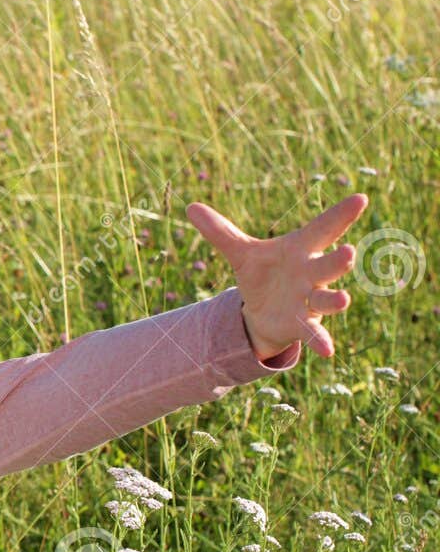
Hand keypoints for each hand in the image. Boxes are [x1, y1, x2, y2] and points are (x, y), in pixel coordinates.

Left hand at [186, 194, 365, 360]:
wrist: (262, 311)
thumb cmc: (263, 274)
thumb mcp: (241, 253)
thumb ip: (220, 232)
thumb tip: (190, 207)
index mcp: (300, 249)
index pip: (323, 228)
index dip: (341, 214)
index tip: (361, 198)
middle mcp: (311, 273)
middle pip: (329, 265)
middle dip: (338, 261)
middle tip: (349, 252)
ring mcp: (310, 299)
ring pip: (327, 298)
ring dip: (335, 299)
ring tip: (343, 299)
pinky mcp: (302, 323)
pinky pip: (314, 333)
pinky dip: (321, 341)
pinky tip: (329, 352)